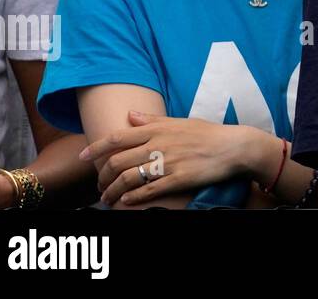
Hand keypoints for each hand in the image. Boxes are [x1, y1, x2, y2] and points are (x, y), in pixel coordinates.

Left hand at [81, 110, 273, 206]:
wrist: (233, 146)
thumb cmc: (207, 133)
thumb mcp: (180, 121)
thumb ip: (152, 120)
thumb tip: (130, 115)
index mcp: (157, 129)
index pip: (117, 138)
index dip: (96, 148)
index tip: (84, 157)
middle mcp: (158, 145)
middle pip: (118, 162)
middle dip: (102, 177)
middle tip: (99, 186)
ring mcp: (167, 163)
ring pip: (129, 179)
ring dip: (113, 191)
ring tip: (108, 199)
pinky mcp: (178, 179)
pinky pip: (148, 190)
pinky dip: (133, 198)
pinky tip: (126, 202)